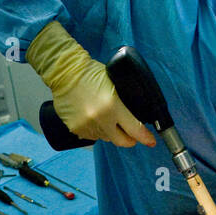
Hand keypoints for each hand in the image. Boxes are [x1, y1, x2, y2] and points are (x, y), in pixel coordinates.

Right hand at [27, 22, 155, 148]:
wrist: (65, 73)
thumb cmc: (91, 73)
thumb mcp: (115, 83)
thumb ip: (124, 102)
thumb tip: (134, 117)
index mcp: (113, 106)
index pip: (135, 129)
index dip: (145, 137)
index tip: (150, 141)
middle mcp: (100, 119)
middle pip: (121, 141)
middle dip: (129, 139)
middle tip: (132, 136)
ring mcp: (87, 126)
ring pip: (106, 138)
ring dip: (110, 132)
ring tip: (106, 118)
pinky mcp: (76, 129)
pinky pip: (91, 136)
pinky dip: (96, 130)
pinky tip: (93, 118)